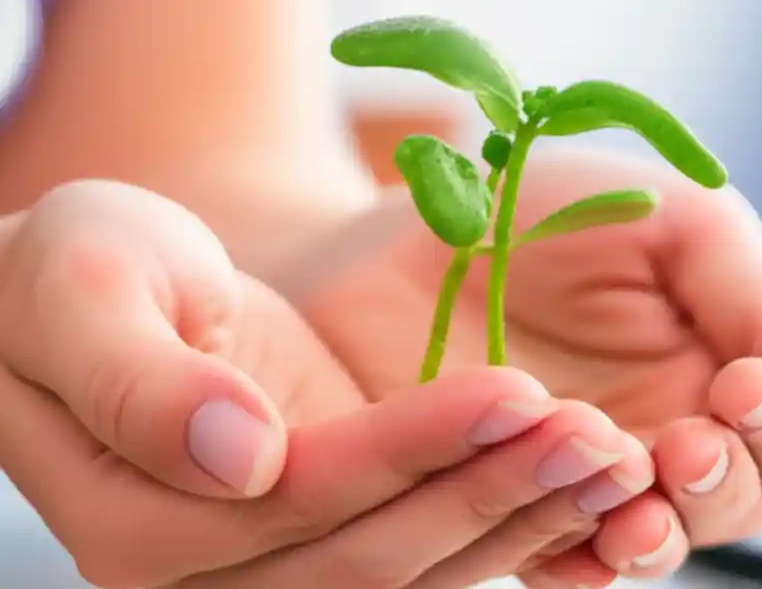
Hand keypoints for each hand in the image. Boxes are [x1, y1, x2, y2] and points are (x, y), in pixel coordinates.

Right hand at [0, 181, 655, 588]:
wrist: (101, 288)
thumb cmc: (75, 271)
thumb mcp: (80, 290)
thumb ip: (138, 380)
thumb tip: (241, 458)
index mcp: (142, 523)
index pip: (306, 497)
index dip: (416, 449)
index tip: (516, 391)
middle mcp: (212, 574)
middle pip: (378, 553)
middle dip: (495, 492)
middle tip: (603, 436)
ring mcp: (277, 566)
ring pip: (419, 569)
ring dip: (524, 515)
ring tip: (619, 456)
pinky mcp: (331, 535)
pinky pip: (431, 550)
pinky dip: (511, 518)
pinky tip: (586, 477)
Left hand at [286, 148, 761, 583]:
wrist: (411, 225)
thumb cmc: (548, 207)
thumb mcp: (671, 218)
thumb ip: (754, 289)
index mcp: (729, 354)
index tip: (751, 378)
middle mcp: (681, 423)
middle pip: (755, 489)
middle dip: (737, 472)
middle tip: (694, 440)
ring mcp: (605, 473)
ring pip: (677, 533)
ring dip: (676, 526)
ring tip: (648, 500)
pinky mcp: (527, 506)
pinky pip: (573, 559)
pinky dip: (591, 561)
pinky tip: (594, 545)